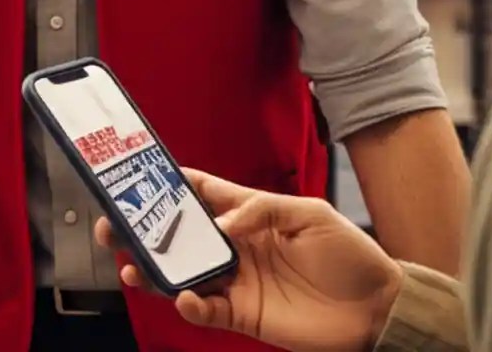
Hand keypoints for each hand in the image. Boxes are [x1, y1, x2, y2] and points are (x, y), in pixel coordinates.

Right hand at [94, 169, 403, 351]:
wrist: (377, 309)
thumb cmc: (350, 256)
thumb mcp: (311, 215)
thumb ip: (262, 209)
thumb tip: (222, 221)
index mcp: (250, 215)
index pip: (202, 194)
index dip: (171, 185)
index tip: (140, 177)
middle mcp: (236, 247)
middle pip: (179, 236)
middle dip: (143, 230)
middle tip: (115, 226)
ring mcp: (236, 281)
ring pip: (181, 274)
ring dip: (153, 270)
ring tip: (132, 265)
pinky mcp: (242, 314)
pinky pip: (203, 310)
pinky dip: (187, 304)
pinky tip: (184, 297)